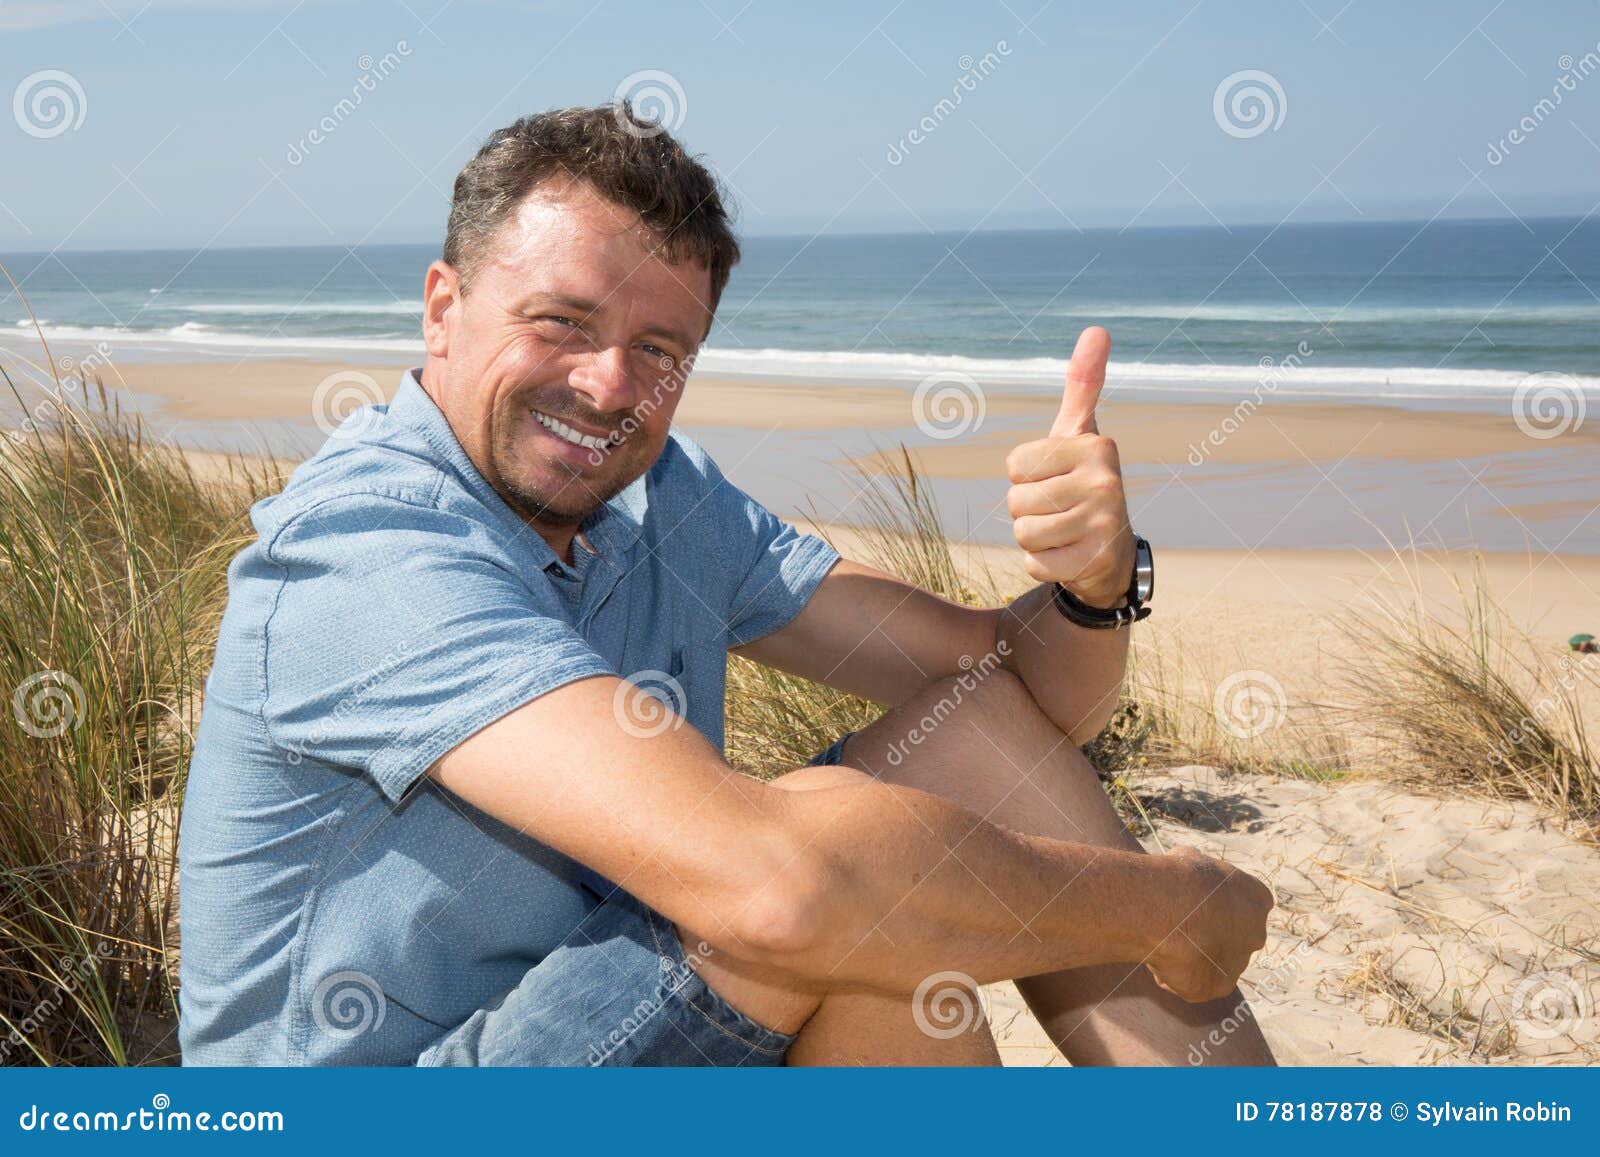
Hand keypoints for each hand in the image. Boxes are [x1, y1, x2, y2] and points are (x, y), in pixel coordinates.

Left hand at [1004, 326, 1133, 607]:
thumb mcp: (1079, 434)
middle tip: (1060, 509)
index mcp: (1095, 447)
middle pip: (1016, 501)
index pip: (1015, 465)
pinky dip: (1043, 563)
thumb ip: (1083, 384)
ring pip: (1023, 532)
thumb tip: (1098, 328)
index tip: (1055, 478)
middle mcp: (1105, 482)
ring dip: (1035, 537)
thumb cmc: (1083, 483)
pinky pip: (1034, 563)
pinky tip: (1068, 554)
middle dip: (1028, 510)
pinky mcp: (1093, 562)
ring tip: (1064, 531)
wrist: (1112, 554)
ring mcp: (1103, 524)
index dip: (1025, 476)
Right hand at [1145, 846, 1273, 1002]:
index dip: (1216, 905)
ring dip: (1191, 957)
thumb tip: (1184, 863)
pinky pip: (1194, 985)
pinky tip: (1157, 960)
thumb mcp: (1190, 858)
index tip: (1193, 903)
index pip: (1244, 905)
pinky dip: (1175, 977)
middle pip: (1233, 938)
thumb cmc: (1178, 877)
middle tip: (1176, 926)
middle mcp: (1256, 933)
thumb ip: (1198, 869)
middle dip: (1208, 935)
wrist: (1169, 907)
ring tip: (1160, 942)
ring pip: (1212, 963)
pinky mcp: (1219, 988)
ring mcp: (1239, 963)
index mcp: (1257, 898)